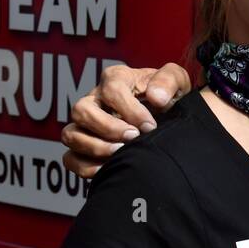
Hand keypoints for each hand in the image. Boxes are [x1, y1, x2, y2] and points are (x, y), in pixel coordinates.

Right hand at [62, 63, 190, 177]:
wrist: (169, 117)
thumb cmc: (169, 96)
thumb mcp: (178, 81)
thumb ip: (169, 81)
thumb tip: (156, 98)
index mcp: (115, 79)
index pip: (111, 90)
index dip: (130, 110)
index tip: (150, 126)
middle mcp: (94, 99)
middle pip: (82, 110)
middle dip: (108, 128)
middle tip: (133, 137)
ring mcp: (85, 124)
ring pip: (71, 134)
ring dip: (95, 147)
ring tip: (121, 153)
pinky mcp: (84, 146)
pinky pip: (70, 159)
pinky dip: (86, 167)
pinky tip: (110, 167)